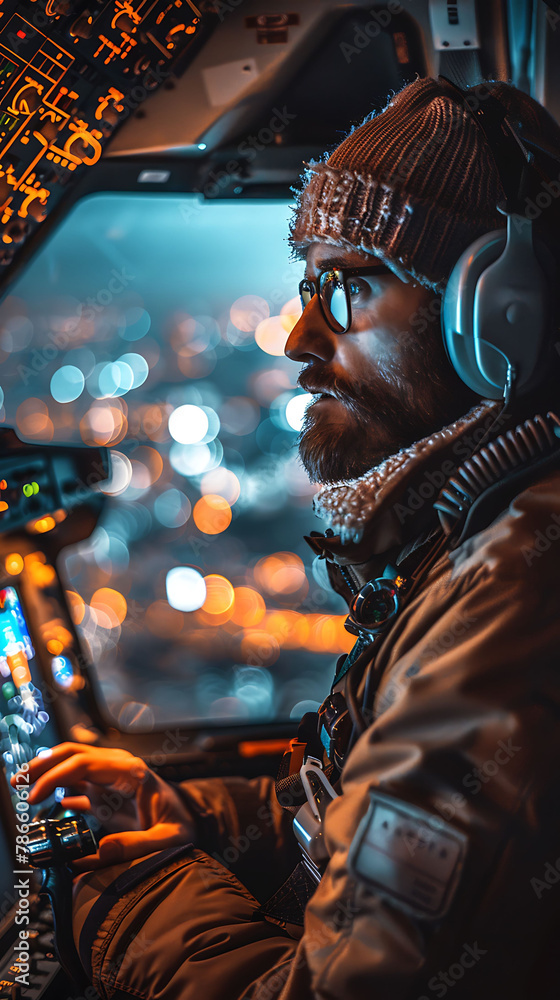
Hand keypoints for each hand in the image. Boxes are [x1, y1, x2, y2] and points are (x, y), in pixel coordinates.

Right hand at [10, 742, 196, 870]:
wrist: (190, 823)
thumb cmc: (182, 826)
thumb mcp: (167, 840)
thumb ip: (136, 846)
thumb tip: (97, 853)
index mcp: (131, 772)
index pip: (84, 762)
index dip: (55, 776)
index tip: (35, 797)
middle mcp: (118, 769)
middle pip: (73, 755)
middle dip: (43, 766)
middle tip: (19, 784)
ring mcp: (110, 779)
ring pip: (71, 765)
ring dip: (45, 773)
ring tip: (23, 788)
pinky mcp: (105, 793)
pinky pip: (75, 784)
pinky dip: (56, 789)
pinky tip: (42, 801)